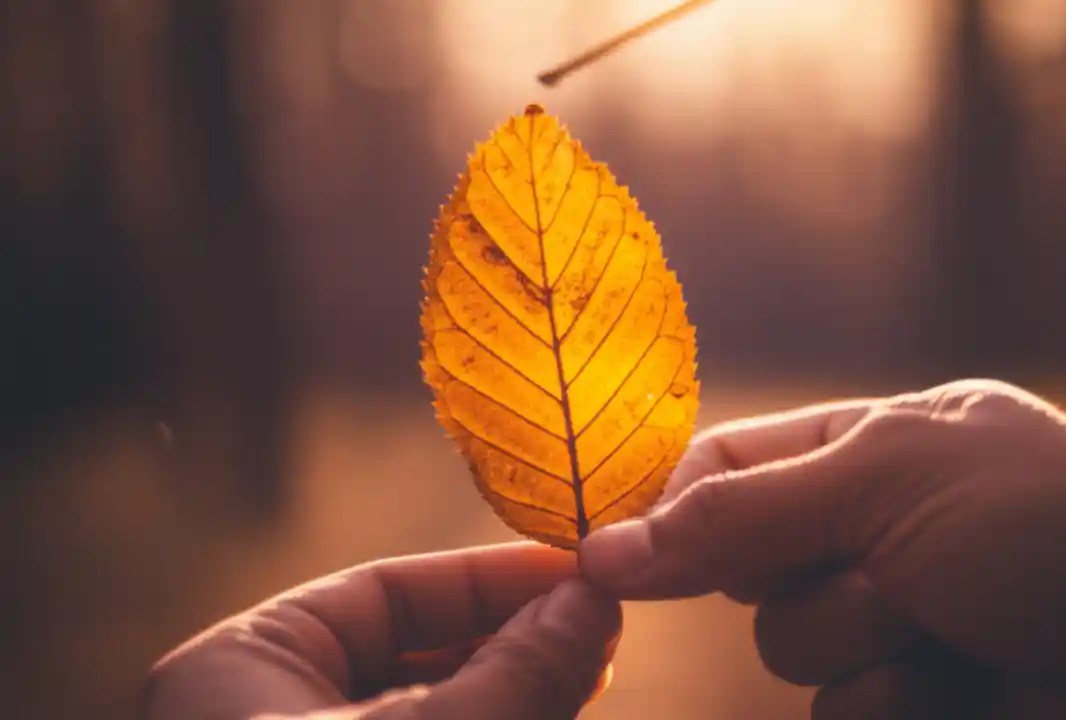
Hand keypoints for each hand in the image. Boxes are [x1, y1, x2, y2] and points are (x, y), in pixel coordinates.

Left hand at [145, 543, 619, 719]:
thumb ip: (510, 671)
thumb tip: (592, 599)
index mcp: (236, 671)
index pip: (383, 591)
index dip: (489, 577)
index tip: (578, 571)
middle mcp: (267, 710)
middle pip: (413, 650)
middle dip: (512, 635)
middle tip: (598, 625)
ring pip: (432, 706)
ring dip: (513, 686)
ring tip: (590, 666)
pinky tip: (552, 705)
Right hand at [580, 380, 1065, 718]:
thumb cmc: (1046, 530)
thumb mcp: (888, 480)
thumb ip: (742, 513)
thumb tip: (601, 545)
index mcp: (864, 446)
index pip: (724, 464)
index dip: (671, 507)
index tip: (624, 557)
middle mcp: (866, 526)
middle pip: (740, 560)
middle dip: (800, 575)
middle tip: (878, 565)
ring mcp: (888, 613)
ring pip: (787, 644)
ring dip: (862, 639)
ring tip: (951, 623)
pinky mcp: (909, 693)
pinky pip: (838, 709)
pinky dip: (895, 698)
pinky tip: (965, 679)